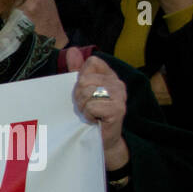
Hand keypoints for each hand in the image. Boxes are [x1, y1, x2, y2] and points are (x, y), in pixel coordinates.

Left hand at [67, 50, 129, 170]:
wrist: (101, 141)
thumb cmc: (90, 115)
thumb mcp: (81, 91)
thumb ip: (76, 70)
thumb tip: (72, 50)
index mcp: (109, 76)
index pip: (91, 62)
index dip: (81, 78)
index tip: (83, 92)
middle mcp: (118, 83)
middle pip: (84, 79)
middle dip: (78, 96)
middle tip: (85, 108)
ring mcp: (120, 96)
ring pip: (87, 92)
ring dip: (82, 107)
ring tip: (89, 114)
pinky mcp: (117, 110)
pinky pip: (91, 106)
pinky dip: (88, 115)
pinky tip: (93, 120)